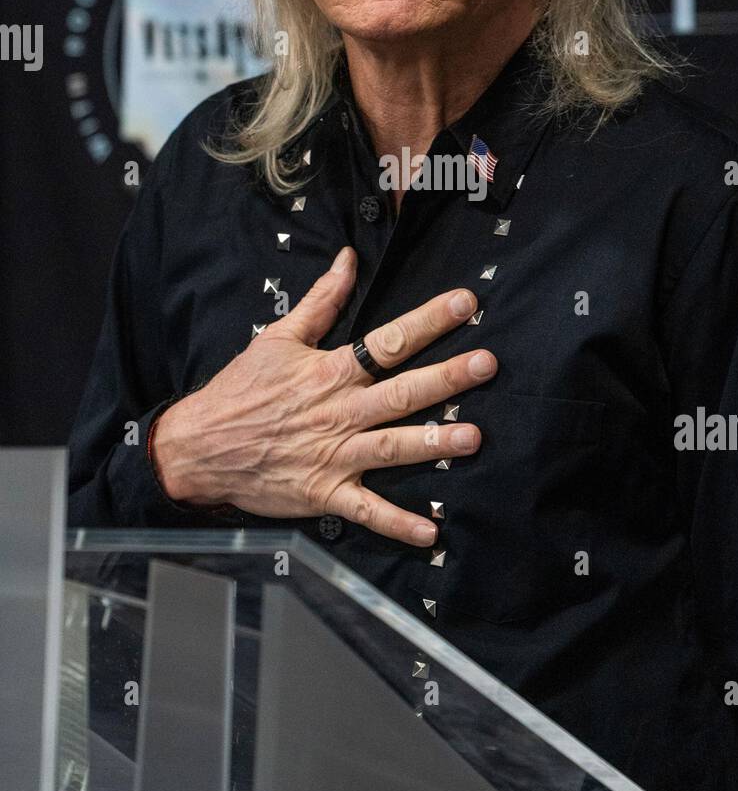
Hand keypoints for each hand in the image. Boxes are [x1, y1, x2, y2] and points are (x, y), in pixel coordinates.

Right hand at [151, 245, 496, 543]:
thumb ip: (321, 300)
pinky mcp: (325, 493)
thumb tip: (348, 259)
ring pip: (392, 447)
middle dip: (446, 378)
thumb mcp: (278, 338)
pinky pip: (367, 511)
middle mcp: (338, 413)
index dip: (428, 321)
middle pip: (401, 392)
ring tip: (474, 437)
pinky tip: (432, 531)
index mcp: (330, 372)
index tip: (466, 303)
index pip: (388, 341)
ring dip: (434, 443)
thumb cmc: (240, 391)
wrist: (196, 448)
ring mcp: (334, 456)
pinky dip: (398, 524)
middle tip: (487, 364)